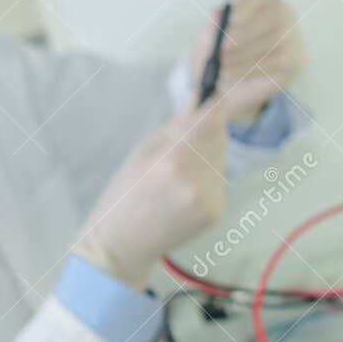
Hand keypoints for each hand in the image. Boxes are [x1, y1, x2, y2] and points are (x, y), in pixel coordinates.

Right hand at [73, 100, 229, 288]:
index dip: (216, 104)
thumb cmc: (122, 195)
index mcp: (170, 162)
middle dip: (206, 132)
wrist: (122, 246)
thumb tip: (201, 95)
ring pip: (220, 157)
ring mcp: (207, 199)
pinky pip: (218, 179)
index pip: (211, 119)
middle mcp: (194, 181)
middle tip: (179, 147)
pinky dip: (206, 179)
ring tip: (176, 177)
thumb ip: (175, 126)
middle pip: (218, 136)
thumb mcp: (140, 154)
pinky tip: (182, 194)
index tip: (214, 96)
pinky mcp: (215, 212)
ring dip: (206, 156)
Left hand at [187, 0, 304, 121]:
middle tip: (221, 48)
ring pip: (273, 41)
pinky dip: (249, 69)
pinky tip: (230, 74)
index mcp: (260, 1)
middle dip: (244, 33)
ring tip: (219, 67)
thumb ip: (210, 28)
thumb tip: (214, 12)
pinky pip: (275, 61)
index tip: (230, 18)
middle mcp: (281, 13)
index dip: (246, 5)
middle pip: (271, 16)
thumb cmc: (219, 54)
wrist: (229, 86)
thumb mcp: (208, 43)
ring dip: (242, 56)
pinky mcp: (293, 59)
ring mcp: (291, 35)